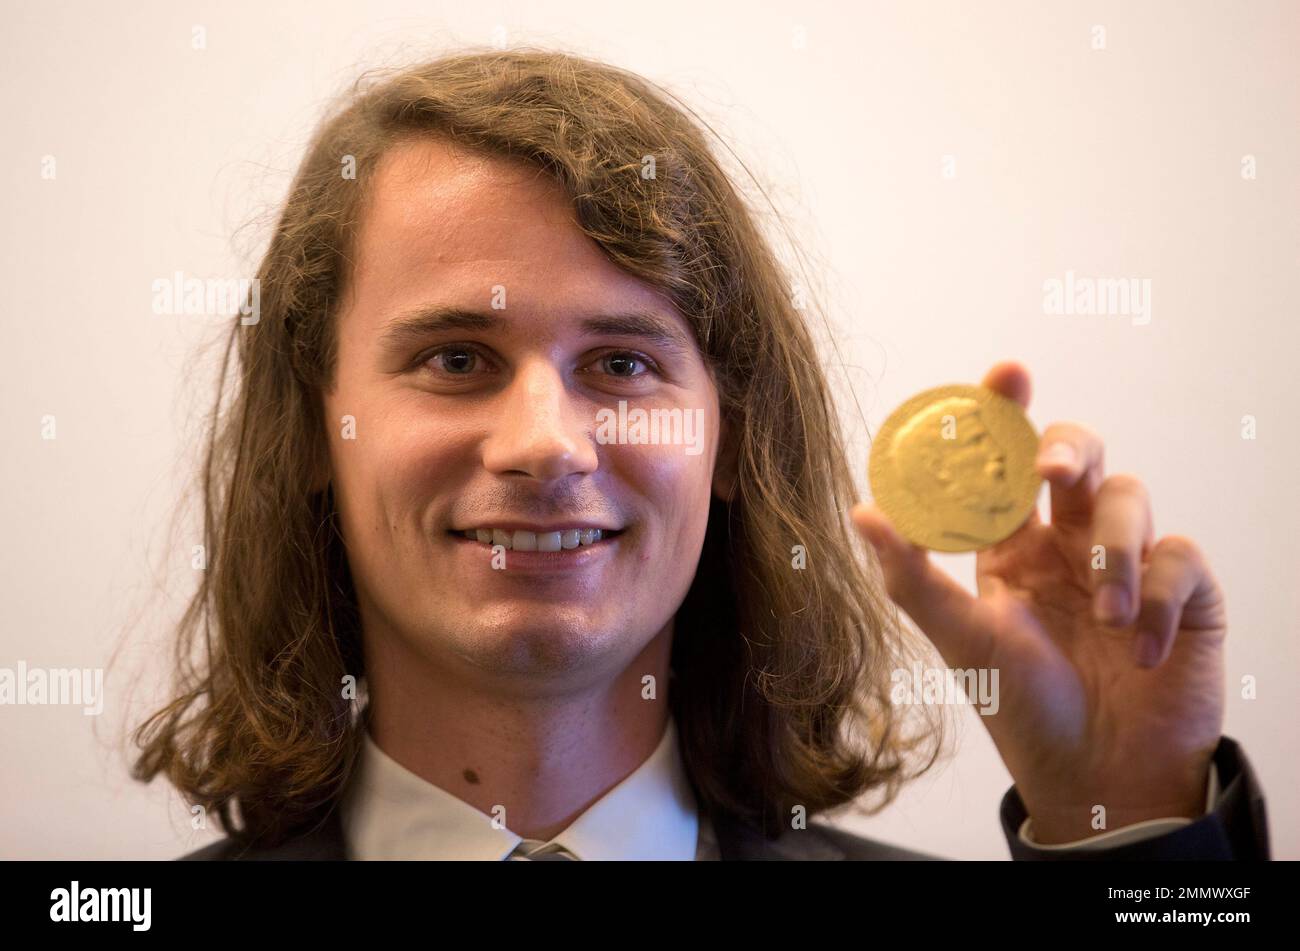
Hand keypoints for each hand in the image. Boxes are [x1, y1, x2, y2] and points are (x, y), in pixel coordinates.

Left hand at [851, 361, 1226, 842]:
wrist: (1096, 775)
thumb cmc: (1022, 707)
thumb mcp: (962, 640)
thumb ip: (912, 577)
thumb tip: (861, 511)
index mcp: (1011, 545)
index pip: (1005, 463)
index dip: (1006, 415)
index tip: (1006, 373)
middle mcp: (1068, 541)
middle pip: (1077, 454)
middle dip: (1067, 445)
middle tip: (1049, 468)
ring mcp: (1126, 561)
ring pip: (1130, 494)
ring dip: (1114, 549)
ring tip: (1103, 617)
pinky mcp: (1181, 590)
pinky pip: (1179, 556)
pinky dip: (1157, 596)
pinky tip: (1138, 648)